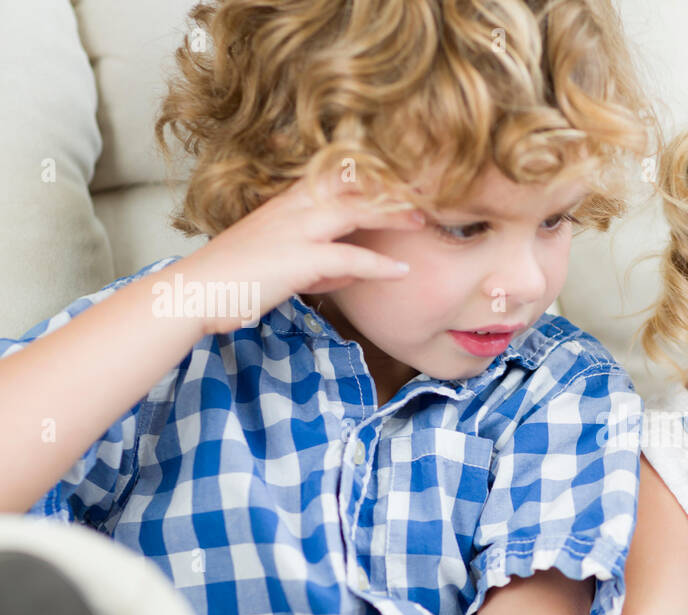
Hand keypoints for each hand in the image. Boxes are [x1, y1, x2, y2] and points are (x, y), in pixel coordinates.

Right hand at [185, 176, 425, 335]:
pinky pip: (348, 257)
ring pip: (353, 210)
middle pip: (349, 185)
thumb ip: (319, 264)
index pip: (334, 177)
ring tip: (422, 221)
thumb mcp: (281, 265)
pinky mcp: (297, 259)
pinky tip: (401, 270)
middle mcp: (291, 208)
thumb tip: (354, 270)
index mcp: (285, 204)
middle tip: (424, 190)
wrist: (191, 294)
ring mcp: (294, 230)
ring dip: (392, 214)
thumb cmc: (232, 282)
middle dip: (389, 186)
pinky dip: (379, 265)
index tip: (401, 177)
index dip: (369, 175)